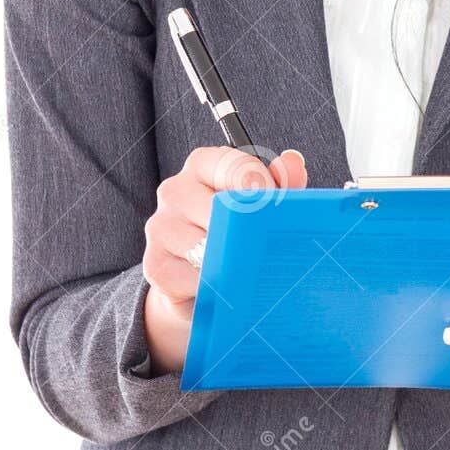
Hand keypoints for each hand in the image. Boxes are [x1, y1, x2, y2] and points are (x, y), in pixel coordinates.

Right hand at [141, 144, 307, 374]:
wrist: (192, 282)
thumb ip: (281, 183)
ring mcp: (161, 227)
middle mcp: (175, 190)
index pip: (233, 164)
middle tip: (267, 245)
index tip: (276, 206)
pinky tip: (226, 287)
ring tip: (248, 268)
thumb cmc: (232, 232)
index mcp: (202, 165)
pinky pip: (196, 277)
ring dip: (233, 261)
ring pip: (208, 244)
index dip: (261, 186)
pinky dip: (217, 286)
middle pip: (221, 206)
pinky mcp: (156, 265)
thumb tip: (294, 162)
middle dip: (248, 229)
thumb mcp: (260, 205)